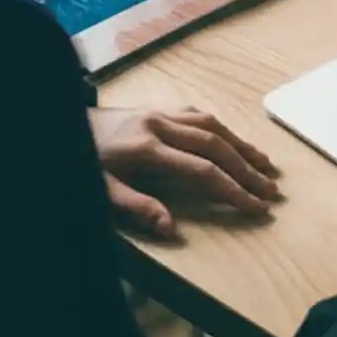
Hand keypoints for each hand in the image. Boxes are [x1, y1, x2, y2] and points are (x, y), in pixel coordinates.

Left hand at [89, 107, 279, 238]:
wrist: (64, 124)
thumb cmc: (83, 162)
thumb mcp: (100, 191)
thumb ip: (136, 207)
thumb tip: (171, 228)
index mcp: (146, 148)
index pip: (202, 171)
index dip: (233, 190)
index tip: (256, 206)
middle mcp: (159, 125)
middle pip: (215, 146)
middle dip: (248, 169)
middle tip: (272, 189)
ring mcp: (160, 113)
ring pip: (212, 125)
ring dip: (242, 145)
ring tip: (266, 164)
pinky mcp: (158, 108)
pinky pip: (198, 115)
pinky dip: (221, 129)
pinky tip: (233, 141)